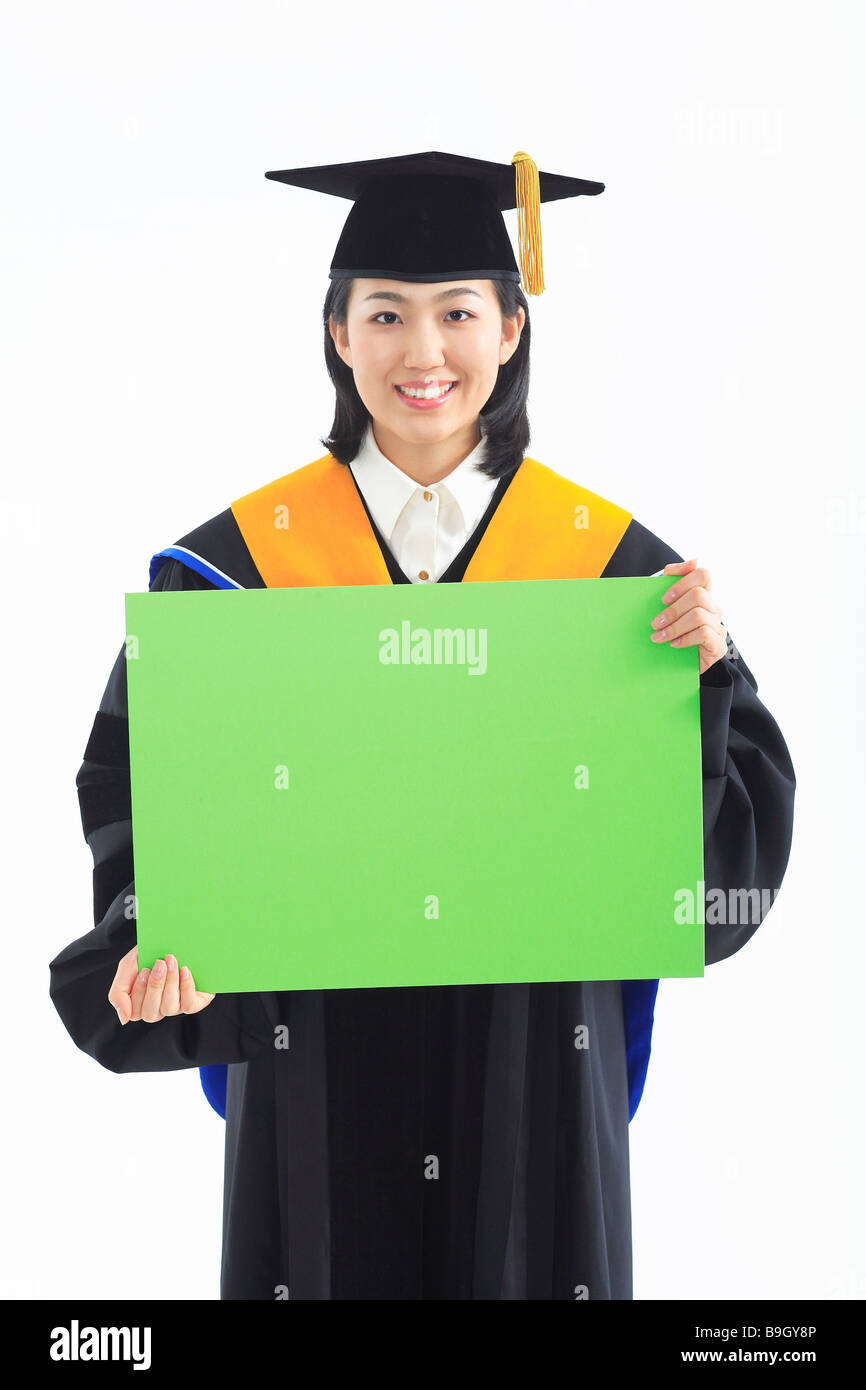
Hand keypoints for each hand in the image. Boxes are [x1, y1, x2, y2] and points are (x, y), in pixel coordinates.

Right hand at [108, 947, 215, 1024]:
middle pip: (150, 1013)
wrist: (176, 936)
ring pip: (169, 1008)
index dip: (140, 991)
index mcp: (140, 1003)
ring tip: (172, 961)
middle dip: (155, 986)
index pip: (134, 1012)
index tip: (144, 969)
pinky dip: (186, 987)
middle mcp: (158, 1008)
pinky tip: (185, 970)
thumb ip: (118, 992)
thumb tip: (124, 1019)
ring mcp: (176, 1007)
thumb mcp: (128, 966)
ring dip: (170, 982)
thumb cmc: (150, 953)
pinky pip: (188, 1005)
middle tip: (159, 963)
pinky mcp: (195, 1002)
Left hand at [649, 558, 727, 675]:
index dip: (683, 582)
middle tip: (655, 623)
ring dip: (674, 626)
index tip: (663, 599)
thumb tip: (693, 561)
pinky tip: (673, 644)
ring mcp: (718, 627)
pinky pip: (704, 634)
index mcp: (703, 596)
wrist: (677, 666)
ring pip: (698, 616)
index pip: (704, 575)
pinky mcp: (718, 645)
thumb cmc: (671, 632)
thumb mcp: (667, 607)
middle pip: (699, 595)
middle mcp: (714, 609)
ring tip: (658, 637)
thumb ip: (673, 581)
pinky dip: (685, 638)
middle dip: (673, 609)